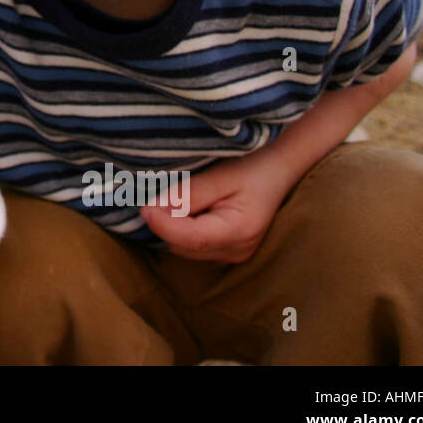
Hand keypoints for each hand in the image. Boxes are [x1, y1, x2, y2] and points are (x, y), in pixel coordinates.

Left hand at [140, 151, 296, 263]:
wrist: (278, 169)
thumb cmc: (252, 167)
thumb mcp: (220, 175)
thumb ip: (187, 194)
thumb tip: (153, 209)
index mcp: (239, 232)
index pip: (191, 239)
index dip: (164, 225)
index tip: (145, 207)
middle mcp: (236, 251)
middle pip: (183, 246)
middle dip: (166, 224)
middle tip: (159, 196)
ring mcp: (233, 255)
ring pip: (183, 249)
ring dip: (172, 228)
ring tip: (178, 200)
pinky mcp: (226, 251)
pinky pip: (191, 247)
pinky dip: (181, 231)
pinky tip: (187, 210)